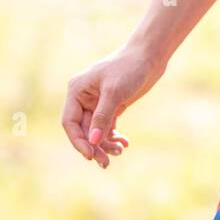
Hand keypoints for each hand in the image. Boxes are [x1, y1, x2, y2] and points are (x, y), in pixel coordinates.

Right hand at [62, 46, 164, 167]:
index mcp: (76, 91)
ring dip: (105, 144)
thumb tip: (92, 141)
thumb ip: (102, 117)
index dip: (78, 141)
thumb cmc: (129, 68)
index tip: (91, 155)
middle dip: (94, 146)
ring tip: (119, 151)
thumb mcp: (114, 93)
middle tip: (106, 163)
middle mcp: (83, 98)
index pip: (69, 122)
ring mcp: (97, 103)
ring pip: (95, 131)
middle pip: (83, 130)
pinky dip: (113, 137)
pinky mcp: (111, 105)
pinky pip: (107, 127)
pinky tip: (124, 144)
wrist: (149, 56)